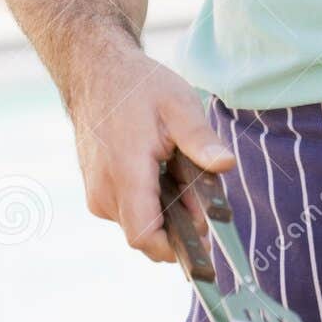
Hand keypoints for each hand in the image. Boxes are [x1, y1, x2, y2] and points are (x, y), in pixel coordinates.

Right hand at [72, 40, 234, 262]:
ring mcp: (96, 192)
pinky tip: (161, 167)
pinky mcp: (96, 190)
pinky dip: (150, 198)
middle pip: (148, 231)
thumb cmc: (138, 87)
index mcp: (125, 173)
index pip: (145, 236)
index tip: (204, 240)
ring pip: (139, 221)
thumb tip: (226, 165)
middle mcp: (104, 191)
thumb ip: (200, 140)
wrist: (95, 73)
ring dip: (165, 208)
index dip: (176, 248)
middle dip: (179, 220)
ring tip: (177, 167)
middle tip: (198, 185)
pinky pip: (128, 209)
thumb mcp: (179, 104)